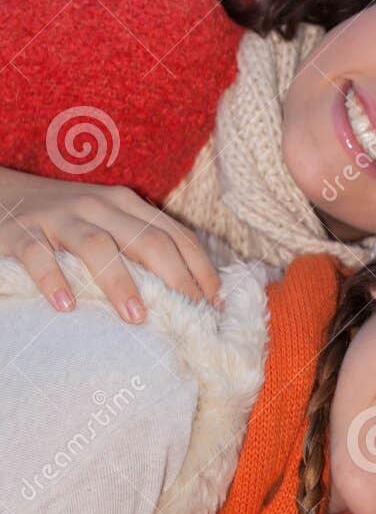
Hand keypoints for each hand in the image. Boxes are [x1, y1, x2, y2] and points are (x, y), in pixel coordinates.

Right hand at [0, 168, 221, 318]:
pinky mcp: (21, 233)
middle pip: (147, 239)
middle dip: (174, 279)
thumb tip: (190, 293)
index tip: (216, 304)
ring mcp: (59, 218)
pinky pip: (39, 256)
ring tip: (137, 317)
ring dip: (120, 282)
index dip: (200, 269)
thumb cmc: (67, 223)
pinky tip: (66, 306)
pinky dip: (53, 280)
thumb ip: (141, 247)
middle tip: (190, 315)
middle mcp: (98, 206)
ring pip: (97, 245)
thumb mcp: (109, 224)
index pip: (175, 235)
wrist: (2, 196)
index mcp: (126, 204)